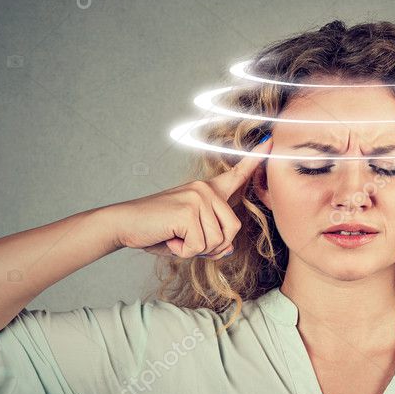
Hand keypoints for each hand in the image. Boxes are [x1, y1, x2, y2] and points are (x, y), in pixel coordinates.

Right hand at [111, 136, 272, 258]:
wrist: (124, 224)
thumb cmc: (157, 230)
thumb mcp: (190, 236)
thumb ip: (213, 240)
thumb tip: (229, 248)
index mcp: (207, 190)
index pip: (236, 175)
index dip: (256, 160)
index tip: (271, 142)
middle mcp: (205, 189)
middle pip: (232, 230)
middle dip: (211, 246)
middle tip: (186, 241)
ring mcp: (198, 197)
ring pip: (217, 241)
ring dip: (195, 249)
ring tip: (176, 236)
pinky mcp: (189, 210)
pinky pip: (200, 245)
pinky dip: (184, 251)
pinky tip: (170, 238)